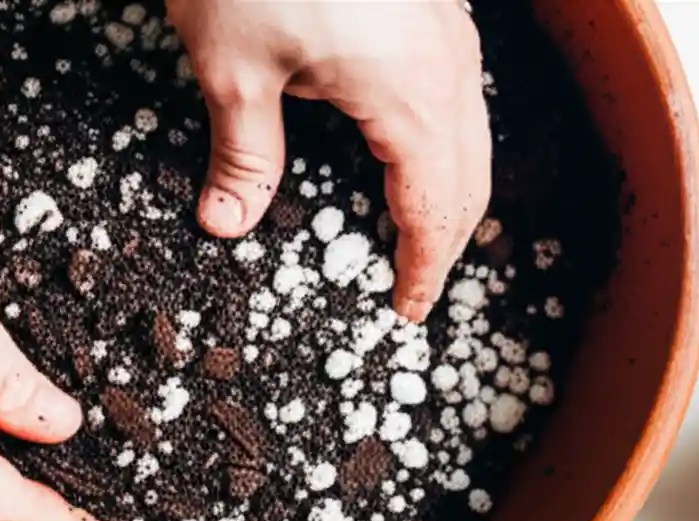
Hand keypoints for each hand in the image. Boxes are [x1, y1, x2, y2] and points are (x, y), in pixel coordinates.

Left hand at [168, 0, 492, 321]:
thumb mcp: (234, 66)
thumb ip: (242, 154)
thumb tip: (226, 223)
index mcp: (412, 99)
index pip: (433, 212)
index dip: (422, 270)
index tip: (406, 313)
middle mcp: (447, 72)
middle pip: (469, 183)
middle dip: (446, 242)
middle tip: (416, 287)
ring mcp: (449, 36)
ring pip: (472, 141)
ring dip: (451, 195)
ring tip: (418, 234)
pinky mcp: (433, 13)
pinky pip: (457, 99)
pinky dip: (444, 147)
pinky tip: (411, 151)